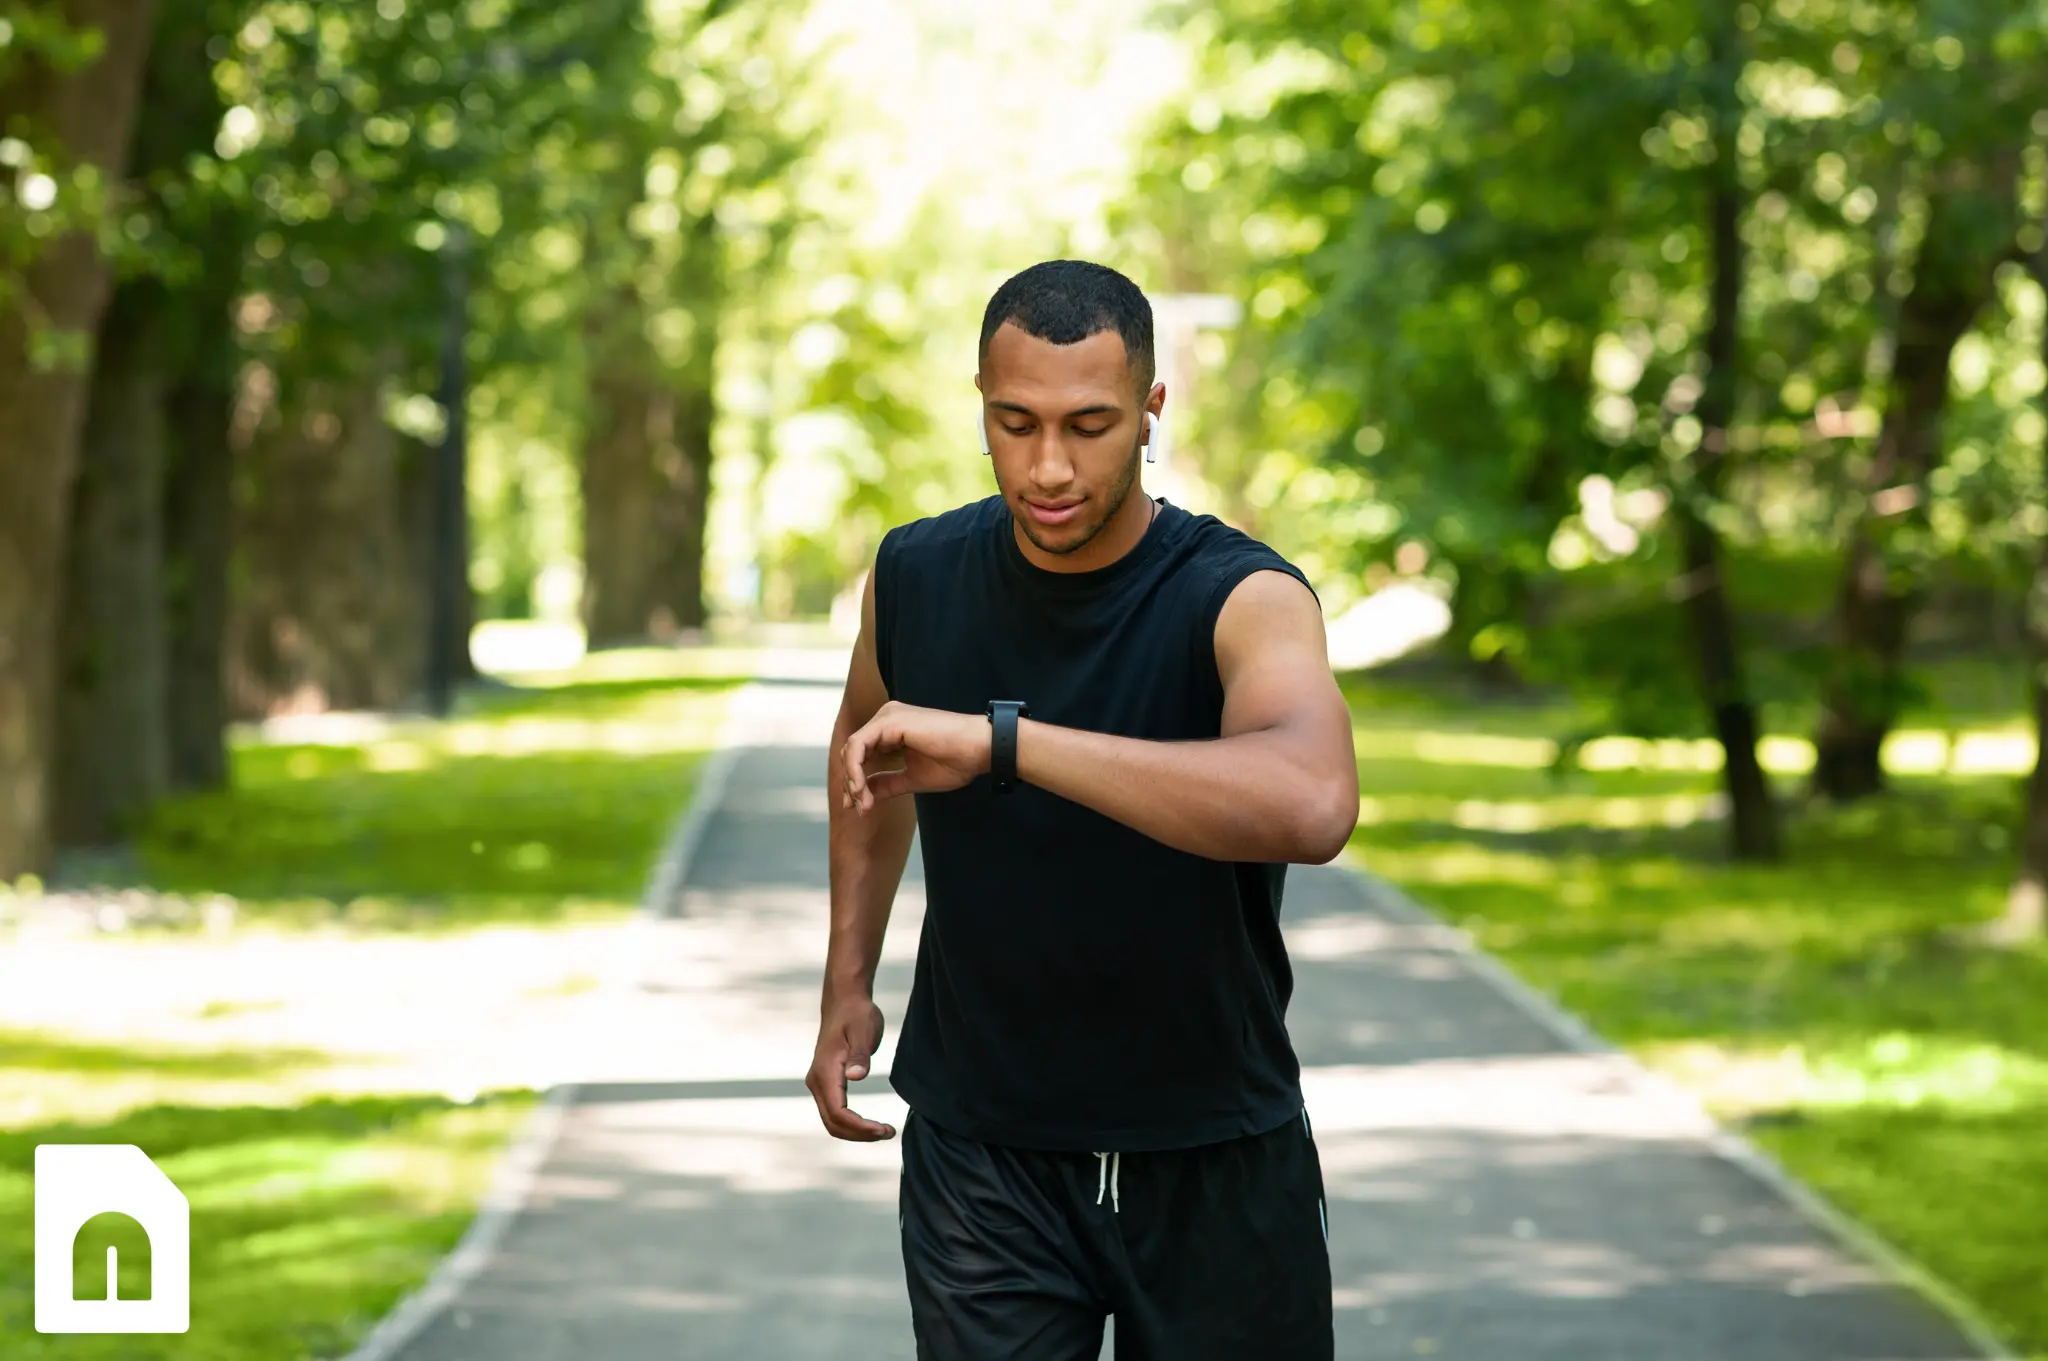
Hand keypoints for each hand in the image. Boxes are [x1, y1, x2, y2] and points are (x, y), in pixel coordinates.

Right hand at [806, 993, 895, 1140]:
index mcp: (825, 1071)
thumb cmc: (857, 1014)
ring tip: (882, 1131)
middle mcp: (817, 1080)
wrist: (844, 1001)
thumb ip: (860, 1054)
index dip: (860, 1127)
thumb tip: (856, 1077)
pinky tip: (869, 1123)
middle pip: (833, 1123)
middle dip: (859, 1134)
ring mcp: (818, 1082)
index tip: (884, 1129)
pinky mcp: (825, 1082)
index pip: (838, 1113)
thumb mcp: (864, 1030)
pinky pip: (834, 1112)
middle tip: (888, 1133)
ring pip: (831, 1121)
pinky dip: (851, 1123)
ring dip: (855, 1131)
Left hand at [840, 700, 990, 813]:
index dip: (855, 781)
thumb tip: (862, 795)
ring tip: (863, 802)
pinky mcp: (889, 721)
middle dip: (850, 783)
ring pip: (852, 748)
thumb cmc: (955, 761)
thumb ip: (887, 783)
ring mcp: (887, 717)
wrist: (979, 750)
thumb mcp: (912, 778)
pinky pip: (859, 746)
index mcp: (892, 729)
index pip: (862, 754)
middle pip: (852, 751)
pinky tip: (862, 789)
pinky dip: (856, 769)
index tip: (859, 808)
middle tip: (857, 808)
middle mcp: (887, 718)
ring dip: (852, 779)